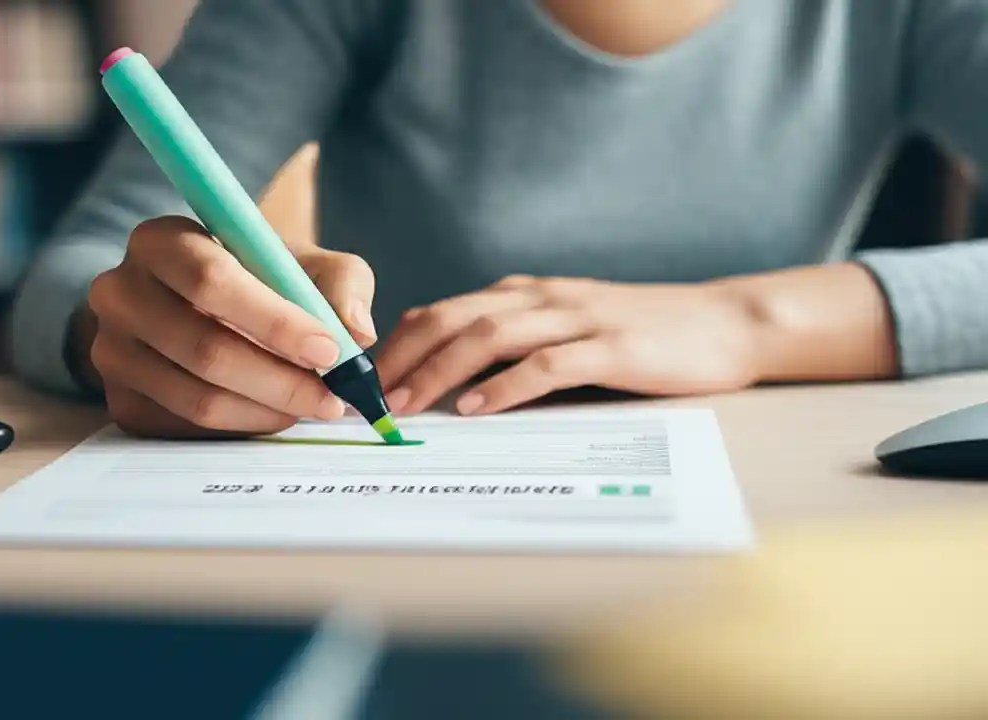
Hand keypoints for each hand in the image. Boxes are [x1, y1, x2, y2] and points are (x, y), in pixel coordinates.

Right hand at [83, 216, 376, 437]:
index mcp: (161, 241)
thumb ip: (341, 284)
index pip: (210, 281)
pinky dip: (242, 426)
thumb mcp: (302, 262)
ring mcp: (112, 350)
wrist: (197, 307)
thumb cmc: (257, 278)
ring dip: (267, 410)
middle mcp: (120, 292)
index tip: (330, 350)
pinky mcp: (120, 399)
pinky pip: (187, 428)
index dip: (274, 321)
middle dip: (281, 380)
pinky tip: (273, 412)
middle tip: (332, 397)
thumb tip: (357, 334)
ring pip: (197, 397)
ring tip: (310, 406)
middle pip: (203, 348)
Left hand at [375, 275, 762, 415]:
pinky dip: (506, 386)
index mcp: (525, 293)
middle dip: (401, 358)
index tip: (363, 382)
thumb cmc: (642, 333)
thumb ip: (518, 344)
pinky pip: (546, 364)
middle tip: (366, 398)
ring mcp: (576, 318)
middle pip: (452, 319)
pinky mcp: (610, 347)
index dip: (396, 344)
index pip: (444, 312)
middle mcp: (542, 298)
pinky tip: (478, 409)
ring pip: (489, 337)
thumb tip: (455, 382)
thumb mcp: (569, 327)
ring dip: (439, 373)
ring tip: (406, 405)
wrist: (725, 323)